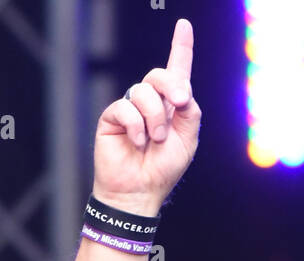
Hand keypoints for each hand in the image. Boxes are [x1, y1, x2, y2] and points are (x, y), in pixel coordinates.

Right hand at [93, 17, 200, 212]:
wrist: (140, 192)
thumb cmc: (163, 170)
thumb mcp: (187, 141)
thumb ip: (190, 113)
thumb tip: (181, 91)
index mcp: (171, 107)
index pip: (177, 72)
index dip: (181, 48)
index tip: (184, 25)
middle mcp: (150, 103)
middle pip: (160, 75)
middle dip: (172, 86)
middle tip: (178, 103)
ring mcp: (130, 108)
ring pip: (144, 91)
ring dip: (155, 117)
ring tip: (154, 140)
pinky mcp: (112, 117)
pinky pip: (126, 107)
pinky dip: (136, 125)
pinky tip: (137, 141)